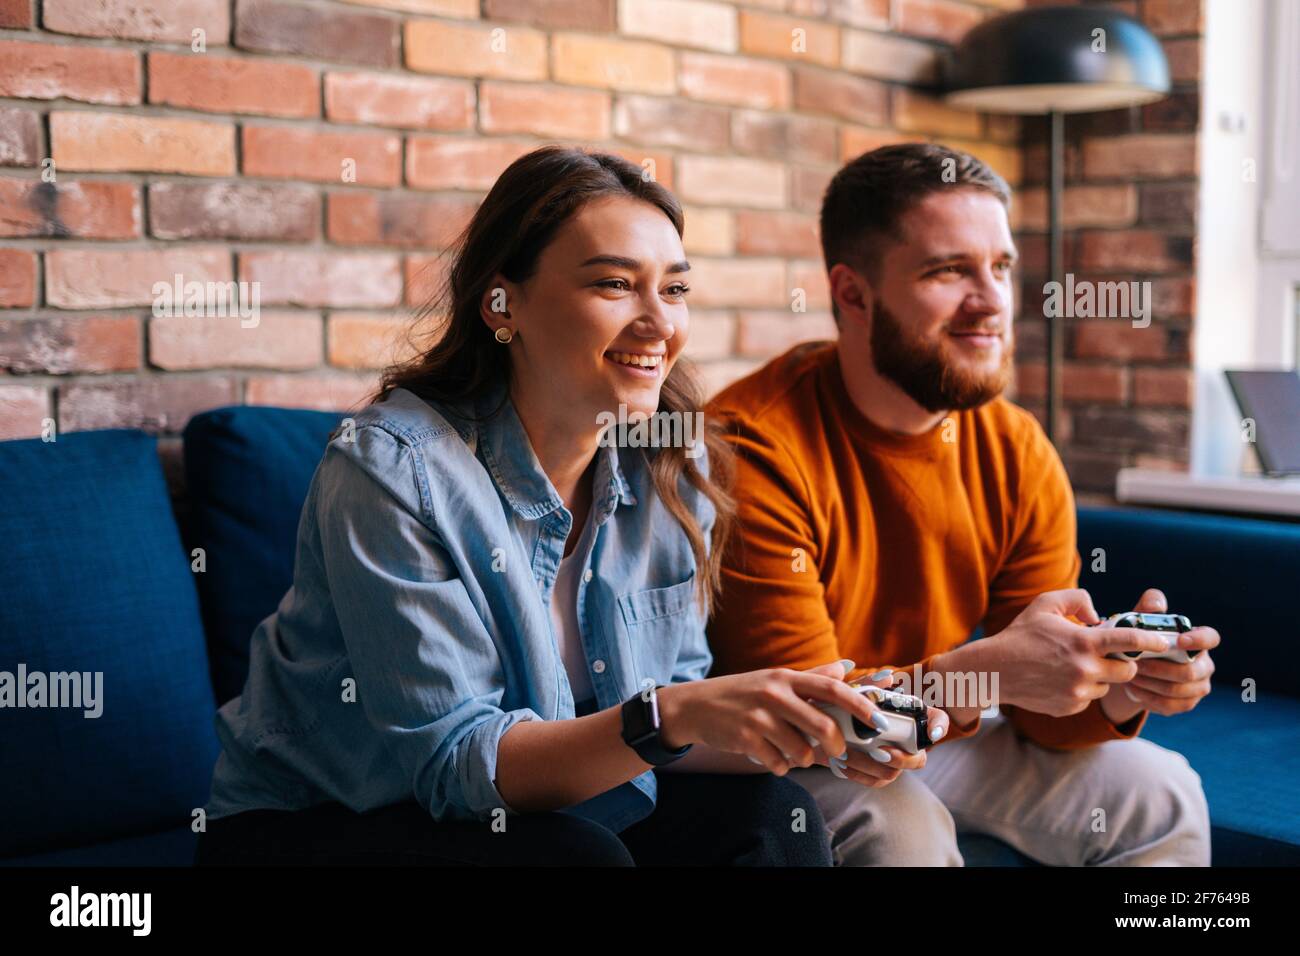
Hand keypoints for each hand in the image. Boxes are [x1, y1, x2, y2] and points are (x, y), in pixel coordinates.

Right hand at [657, 662, 880, 775]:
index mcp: (786, 677)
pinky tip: (772, 757)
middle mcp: (774, 694)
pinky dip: (781, 766)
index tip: (878, 720)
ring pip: (801, 750)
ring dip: (804, 759)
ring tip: (793, 752)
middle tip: (837, 751)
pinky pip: (778, 763)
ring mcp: (759, 717)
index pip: (831, 688)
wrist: (695, 706)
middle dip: (836, 744)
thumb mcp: (774, 678)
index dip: (859, 705)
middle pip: (822, 725)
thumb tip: (845, 668)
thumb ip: (811, 676)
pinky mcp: (745, 738)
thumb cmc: (742, 692)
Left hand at [810, 668, 950, 787]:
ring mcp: (892, 760)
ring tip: (846, 755)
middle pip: (918, 760)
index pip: (938, 721)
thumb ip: (872, 684)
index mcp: (911, 719)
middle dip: (900, 760)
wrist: (829, 719)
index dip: (939, 727)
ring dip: (869, 766)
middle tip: (877, 752)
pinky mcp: (876, 772)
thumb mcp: (856, 692)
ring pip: (891, 773)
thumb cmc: (849, 703)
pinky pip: (874, 781)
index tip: (932, 734)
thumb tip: (888, 677)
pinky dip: (857, 774)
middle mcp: (908, 742)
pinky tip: (840, 763)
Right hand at [983, 588, 1173, 717]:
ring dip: (1101, 678)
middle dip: (1124, 663)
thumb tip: (1098, 614)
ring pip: (1108, 687)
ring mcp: (1078, 692)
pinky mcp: (1071, 707)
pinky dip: (1083, 690)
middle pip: (1127, 671)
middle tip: (1109, 655)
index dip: (1152, 640)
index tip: (1165, 642)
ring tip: (1074, 667)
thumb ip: (1077, 599)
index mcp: (1083, 642)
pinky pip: (1089, 699)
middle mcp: (1085, 669)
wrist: (994, 671)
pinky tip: (1060, 680)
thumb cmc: (1020, 635)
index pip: (1130, 640)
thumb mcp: (1044, 605)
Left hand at [1100, 589, 1218, 720]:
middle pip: (1190, 672)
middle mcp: (1204, 665)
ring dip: (1151, 683)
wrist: (1131, 668)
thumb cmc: (1140, 639)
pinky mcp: (1185, 704)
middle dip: (1159, 668)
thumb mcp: (1140, 621)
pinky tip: (1132, 689)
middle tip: (1135, 664)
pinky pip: (1169, 705)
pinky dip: (1148, 698)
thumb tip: (1156, 604)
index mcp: (1197, 641)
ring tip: (1129, 675)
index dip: (1200, 640)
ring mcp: (1198, 687)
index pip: (1211, 638)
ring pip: (1177, 690)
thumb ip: (1148, 607)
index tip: (1179, 641)